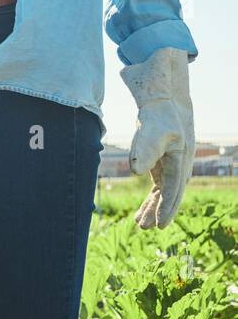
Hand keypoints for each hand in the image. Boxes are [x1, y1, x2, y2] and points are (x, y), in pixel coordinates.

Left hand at [121, 47, 194, 228]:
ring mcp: (169, 161)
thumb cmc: (159, 109)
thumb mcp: (152, 127)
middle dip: (158, 211)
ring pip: (162, 190)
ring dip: (152, 206)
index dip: (166, 207)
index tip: (160, 225)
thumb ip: (144, 148)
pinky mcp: (160, 158)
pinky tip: (143, 207)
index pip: (173, 188)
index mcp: (181, 156)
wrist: (162, 91)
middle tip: (146, 228)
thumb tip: (136, 171)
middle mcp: (178, 162)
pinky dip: (151, 195)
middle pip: (169, 192)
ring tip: (140, 223)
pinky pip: (157, 182)